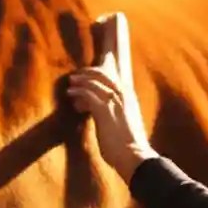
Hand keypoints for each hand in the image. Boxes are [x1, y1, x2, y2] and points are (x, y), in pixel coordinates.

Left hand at [67, 13, 157, 180]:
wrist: (136, 158)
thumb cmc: (128, 145)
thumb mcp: (123, 123)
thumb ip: (112, 112)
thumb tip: (97, 109)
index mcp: (128, 96)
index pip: (118, 71)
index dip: (107, 59)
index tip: (99, 50)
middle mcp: (124, 94)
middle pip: (106, 71)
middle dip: (89, 69)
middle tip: (75, 75)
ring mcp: (115, 101)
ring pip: (95, 80)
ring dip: (81, 81)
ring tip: (71, 85)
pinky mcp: (106, 111)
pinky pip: (89, 94)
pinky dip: (80, 93)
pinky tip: (73, 95)